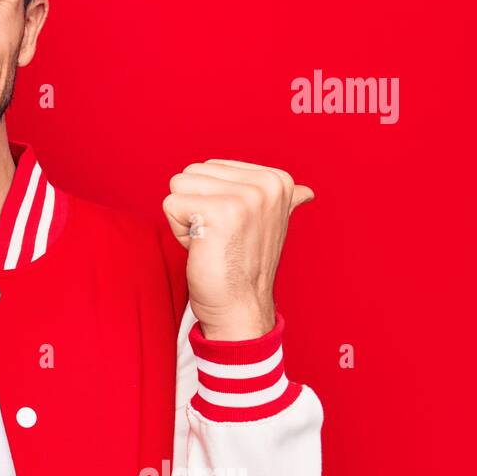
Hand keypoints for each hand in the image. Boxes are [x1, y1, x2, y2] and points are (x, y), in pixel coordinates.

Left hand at [162, 159, 312, 340]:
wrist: (240, 308)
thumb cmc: (244, 267)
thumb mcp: (269, 226)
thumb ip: (282, 202)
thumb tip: (305, 192)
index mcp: (277, 180)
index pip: (209, 167)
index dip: (208, 199)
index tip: (231, 229)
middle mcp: (266, 183)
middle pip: (191, 172)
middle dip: (193, 207)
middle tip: (218, 238)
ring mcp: (246, 196)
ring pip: (179, 185)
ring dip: (185, 218)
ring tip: (212, 242)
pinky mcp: (220, 211)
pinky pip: (171, 205)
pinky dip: (178, 231)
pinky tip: (203, 248)